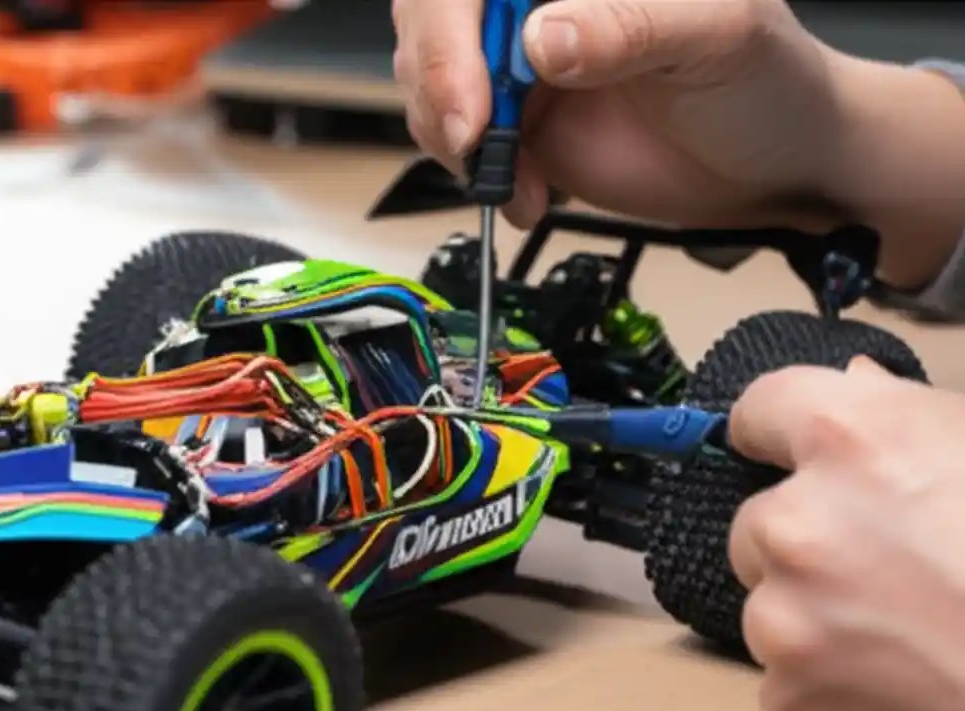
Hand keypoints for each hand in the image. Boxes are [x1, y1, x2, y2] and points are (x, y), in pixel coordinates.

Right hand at [391, 0, 964, 287]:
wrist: (775, 166)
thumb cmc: (767, 79)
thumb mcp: (717, 37)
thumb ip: (629, 29)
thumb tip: (542, 38)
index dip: (449, 26)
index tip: (474, 94)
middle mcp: (541, 3)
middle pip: (434, 19)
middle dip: (438, 83)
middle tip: (475, 144)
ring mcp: (524, 62)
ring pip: (433, 81)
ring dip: (452, 136)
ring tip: (516, 179)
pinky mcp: (520, 121)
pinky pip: (461, 141)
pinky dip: (479, 175)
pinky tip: (528, 195)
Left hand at [728, 357, 964, 710]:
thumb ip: (910, 415)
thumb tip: (858, 383)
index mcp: (851, 439)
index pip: (760, 409)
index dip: (775, 432)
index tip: (783, 449)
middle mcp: (798, 520)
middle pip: (759, 521)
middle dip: (807, 541)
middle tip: (886, 566)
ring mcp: (785, 615)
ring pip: (770, 602)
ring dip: (814, 614)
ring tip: (905, 630)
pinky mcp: (789, 693)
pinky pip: (788, 678)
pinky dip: (827, 681)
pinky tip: (899, 678)